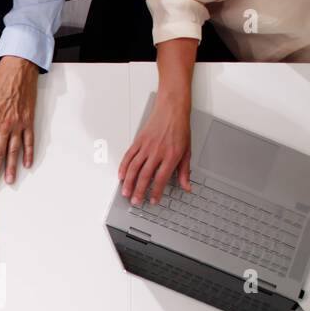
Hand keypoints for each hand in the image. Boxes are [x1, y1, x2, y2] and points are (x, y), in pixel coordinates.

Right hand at [119, 88, 191, 205]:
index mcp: (171, 156)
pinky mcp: (139, 141)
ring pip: (134, 168)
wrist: (172, 109)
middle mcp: (157, 152)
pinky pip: (129, 156)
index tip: (153, 200)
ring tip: (126, 192)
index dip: (155, 192)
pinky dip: (124, 167)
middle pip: (144, 176)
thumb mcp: (187, 151)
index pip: (161, 179)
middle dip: (139, 191)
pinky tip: (122, 176)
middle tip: (135, 201)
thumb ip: (185, 171)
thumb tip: (186, 186)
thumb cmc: (180, 128)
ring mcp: (146, 146)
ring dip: (128, 182)